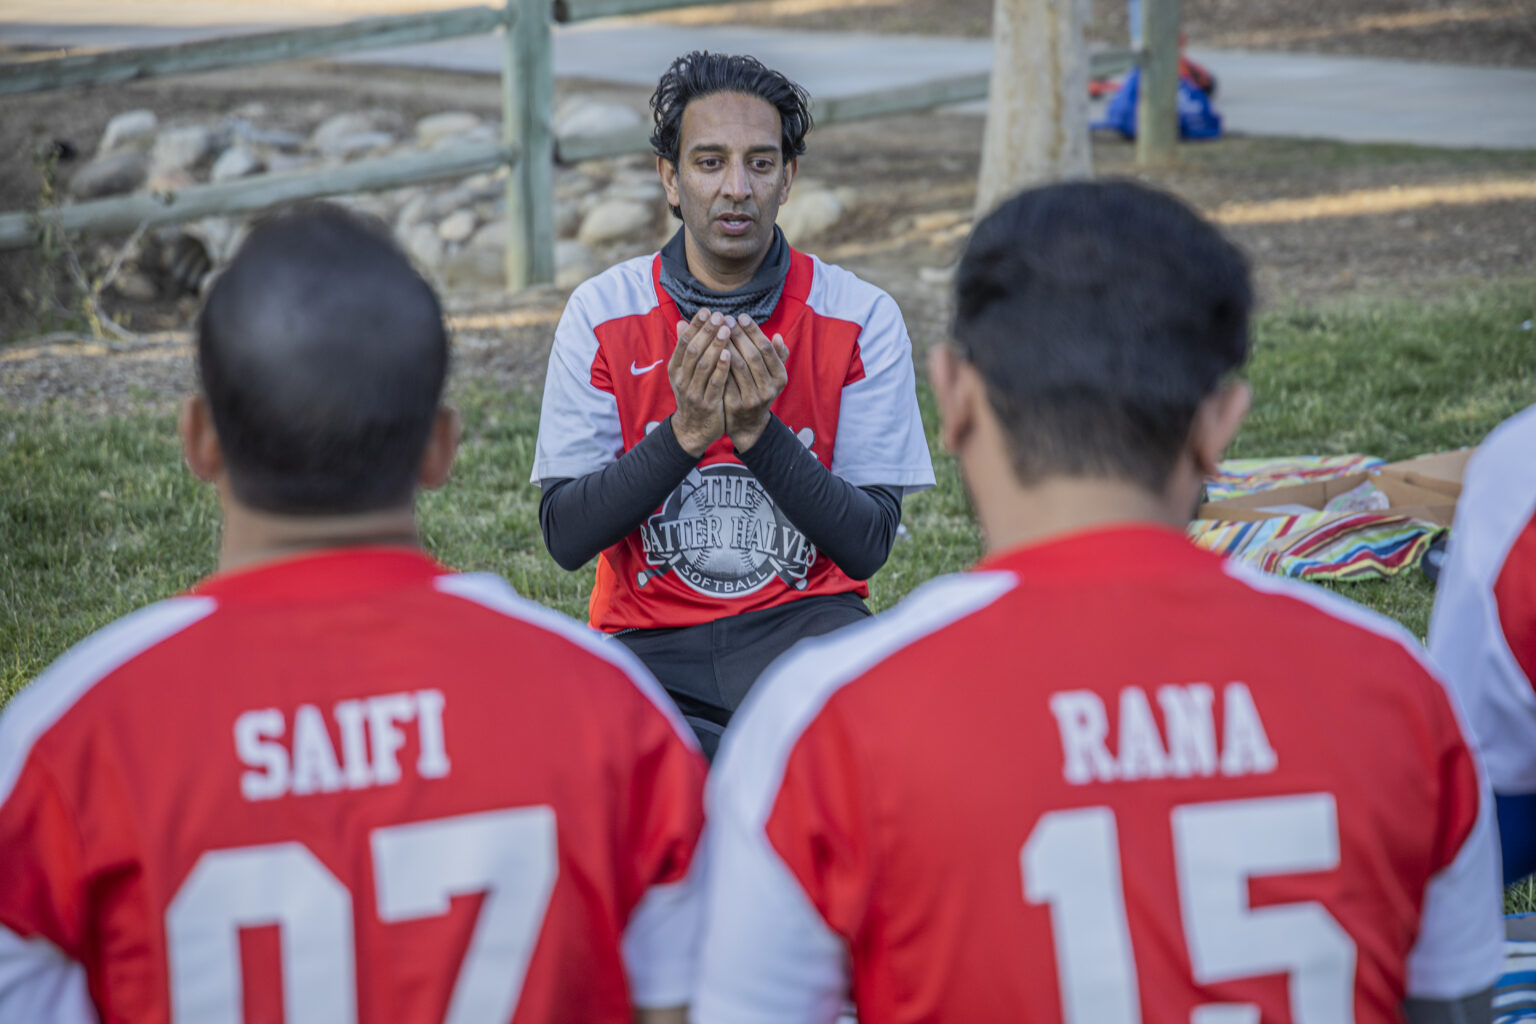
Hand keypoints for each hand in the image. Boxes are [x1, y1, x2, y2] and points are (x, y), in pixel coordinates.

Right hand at [668, 307, 731, 456]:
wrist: (693, 429)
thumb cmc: (693, 394)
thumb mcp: (684, 372)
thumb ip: (686, 349)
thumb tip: (680, 322)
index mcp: (675, 369)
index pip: (684, 342)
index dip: (695, 326)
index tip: (707, 311)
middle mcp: (681, 379)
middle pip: (693, 351)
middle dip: (706, 332)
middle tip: (719, 316)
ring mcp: (693, 392)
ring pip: (703, 366)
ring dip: (715, 346)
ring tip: (726, 329)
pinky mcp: (707, 404)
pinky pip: (714, 384)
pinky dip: (721, 368)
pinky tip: (729, 355)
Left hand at [723, 313, 789, 450]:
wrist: (748, 424)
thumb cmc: (760, 390)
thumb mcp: (773, 376)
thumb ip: (777, 356)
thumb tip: (776, 335)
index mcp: (780, 378)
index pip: (766, 349)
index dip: (754, 331)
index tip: (741, 316)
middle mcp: (768, 389)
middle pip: (752, 356)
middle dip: (738, 335)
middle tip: (726, 318)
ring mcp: (751, 399)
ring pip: (738, 366)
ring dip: (726, 346)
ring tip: (717, 330)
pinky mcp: (734, 406)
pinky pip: (724, 379)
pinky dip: (717, 363)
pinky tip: (709, 349)